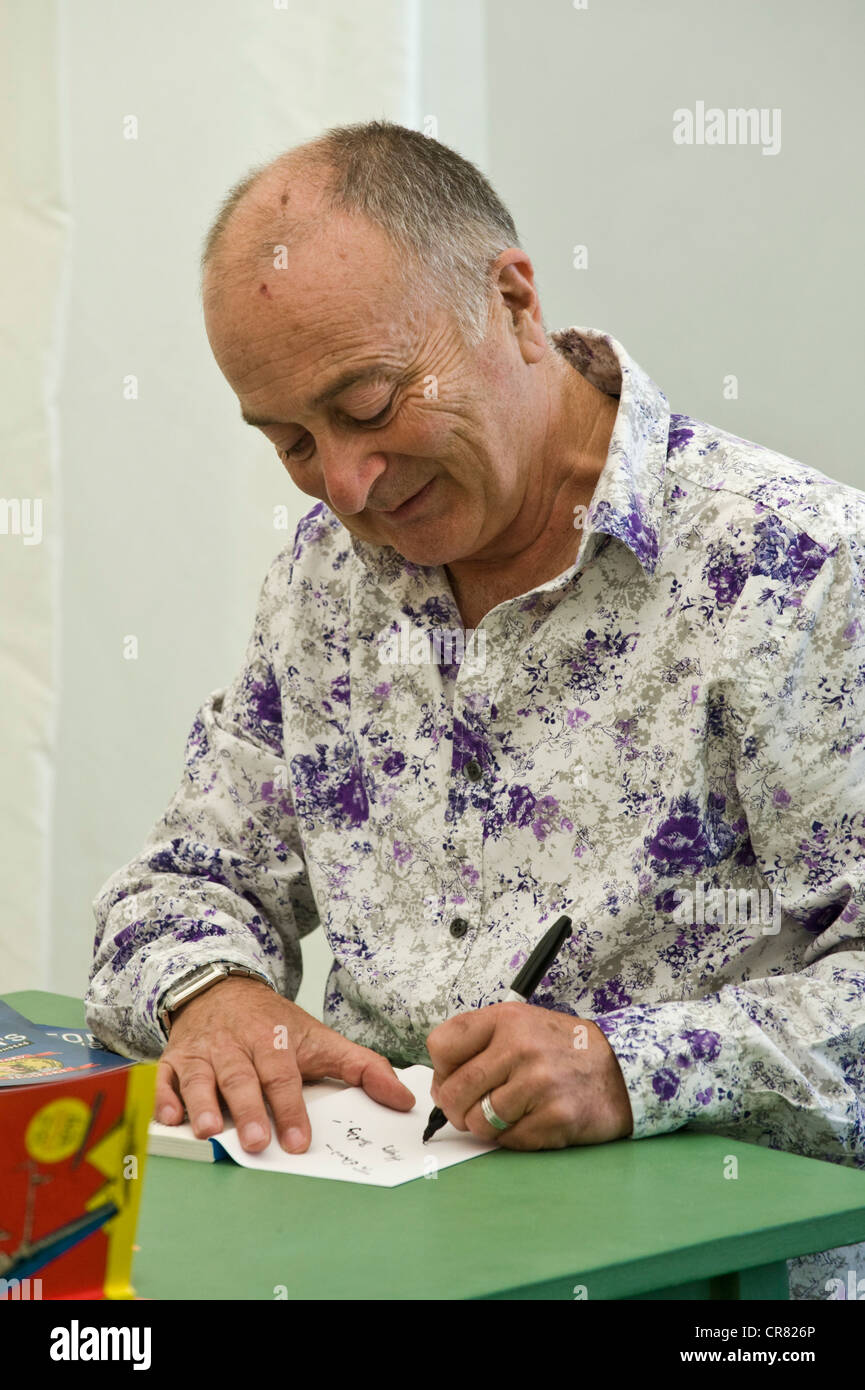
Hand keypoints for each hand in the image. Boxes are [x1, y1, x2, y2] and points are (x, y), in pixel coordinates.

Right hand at [154, 976, 414, 1153]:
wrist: (222, 988)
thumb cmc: (273, 1025)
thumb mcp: (320, 1040)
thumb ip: (362, 1069)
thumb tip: (404, 1099)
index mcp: (273, 1040)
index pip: (284, 1076)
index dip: (292, 1108)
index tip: (299, 1141)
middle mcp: (236, 1046)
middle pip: (243, 1079)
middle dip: (250, 1110)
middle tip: (257, 1142)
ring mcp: (202, 1053)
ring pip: (200, 1078)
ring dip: (203, 1104)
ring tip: (208, 1130)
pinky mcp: (173, 1060)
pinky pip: (165, 1078)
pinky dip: (164, 1096)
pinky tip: (169, 1117)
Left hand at [426, 1002, 632, 1149]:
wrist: (620, 1069)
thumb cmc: (563, 1049)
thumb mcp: (520, 1024)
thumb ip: (478, 1043)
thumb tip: (439, 1084)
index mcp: (506, 1020)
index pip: (441, 1046)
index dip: (440, 1070)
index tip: (453, 1077)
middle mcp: (520, 1048)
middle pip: (454, 1092)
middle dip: (456, 1109)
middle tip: (472, 1109)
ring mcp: (539, 1084)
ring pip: (477, 1122)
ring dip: (485, 1126)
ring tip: (507, 1113)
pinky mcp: (555, 1118)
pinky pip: (508, 1141)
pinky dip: (513, 1138)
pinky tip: (531, 1121)